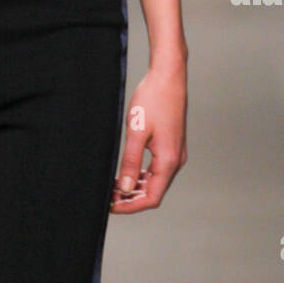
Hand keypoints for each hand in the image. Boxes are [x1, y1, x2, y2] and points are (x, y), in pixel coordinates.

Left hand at [110, 59, 187, 212]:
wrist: (168, 76)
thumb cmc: (153, 99)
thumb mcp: (136, 131)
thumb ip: (130, 162)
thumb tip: (124, 188)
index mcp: (168, 161)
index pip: (152, 198)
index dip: (130, 206)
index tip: (111, 206)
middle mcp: (175, 160)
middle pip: (154, 192)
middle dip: (131, 198)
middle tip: (107, 197)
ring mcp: (175, 153)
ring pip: (155, 181)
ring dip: (135, 186)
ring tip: (113, 186)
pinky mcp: (171, 145)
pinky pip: (156, 168)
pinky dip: (141, 174)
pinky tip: (126, 171)